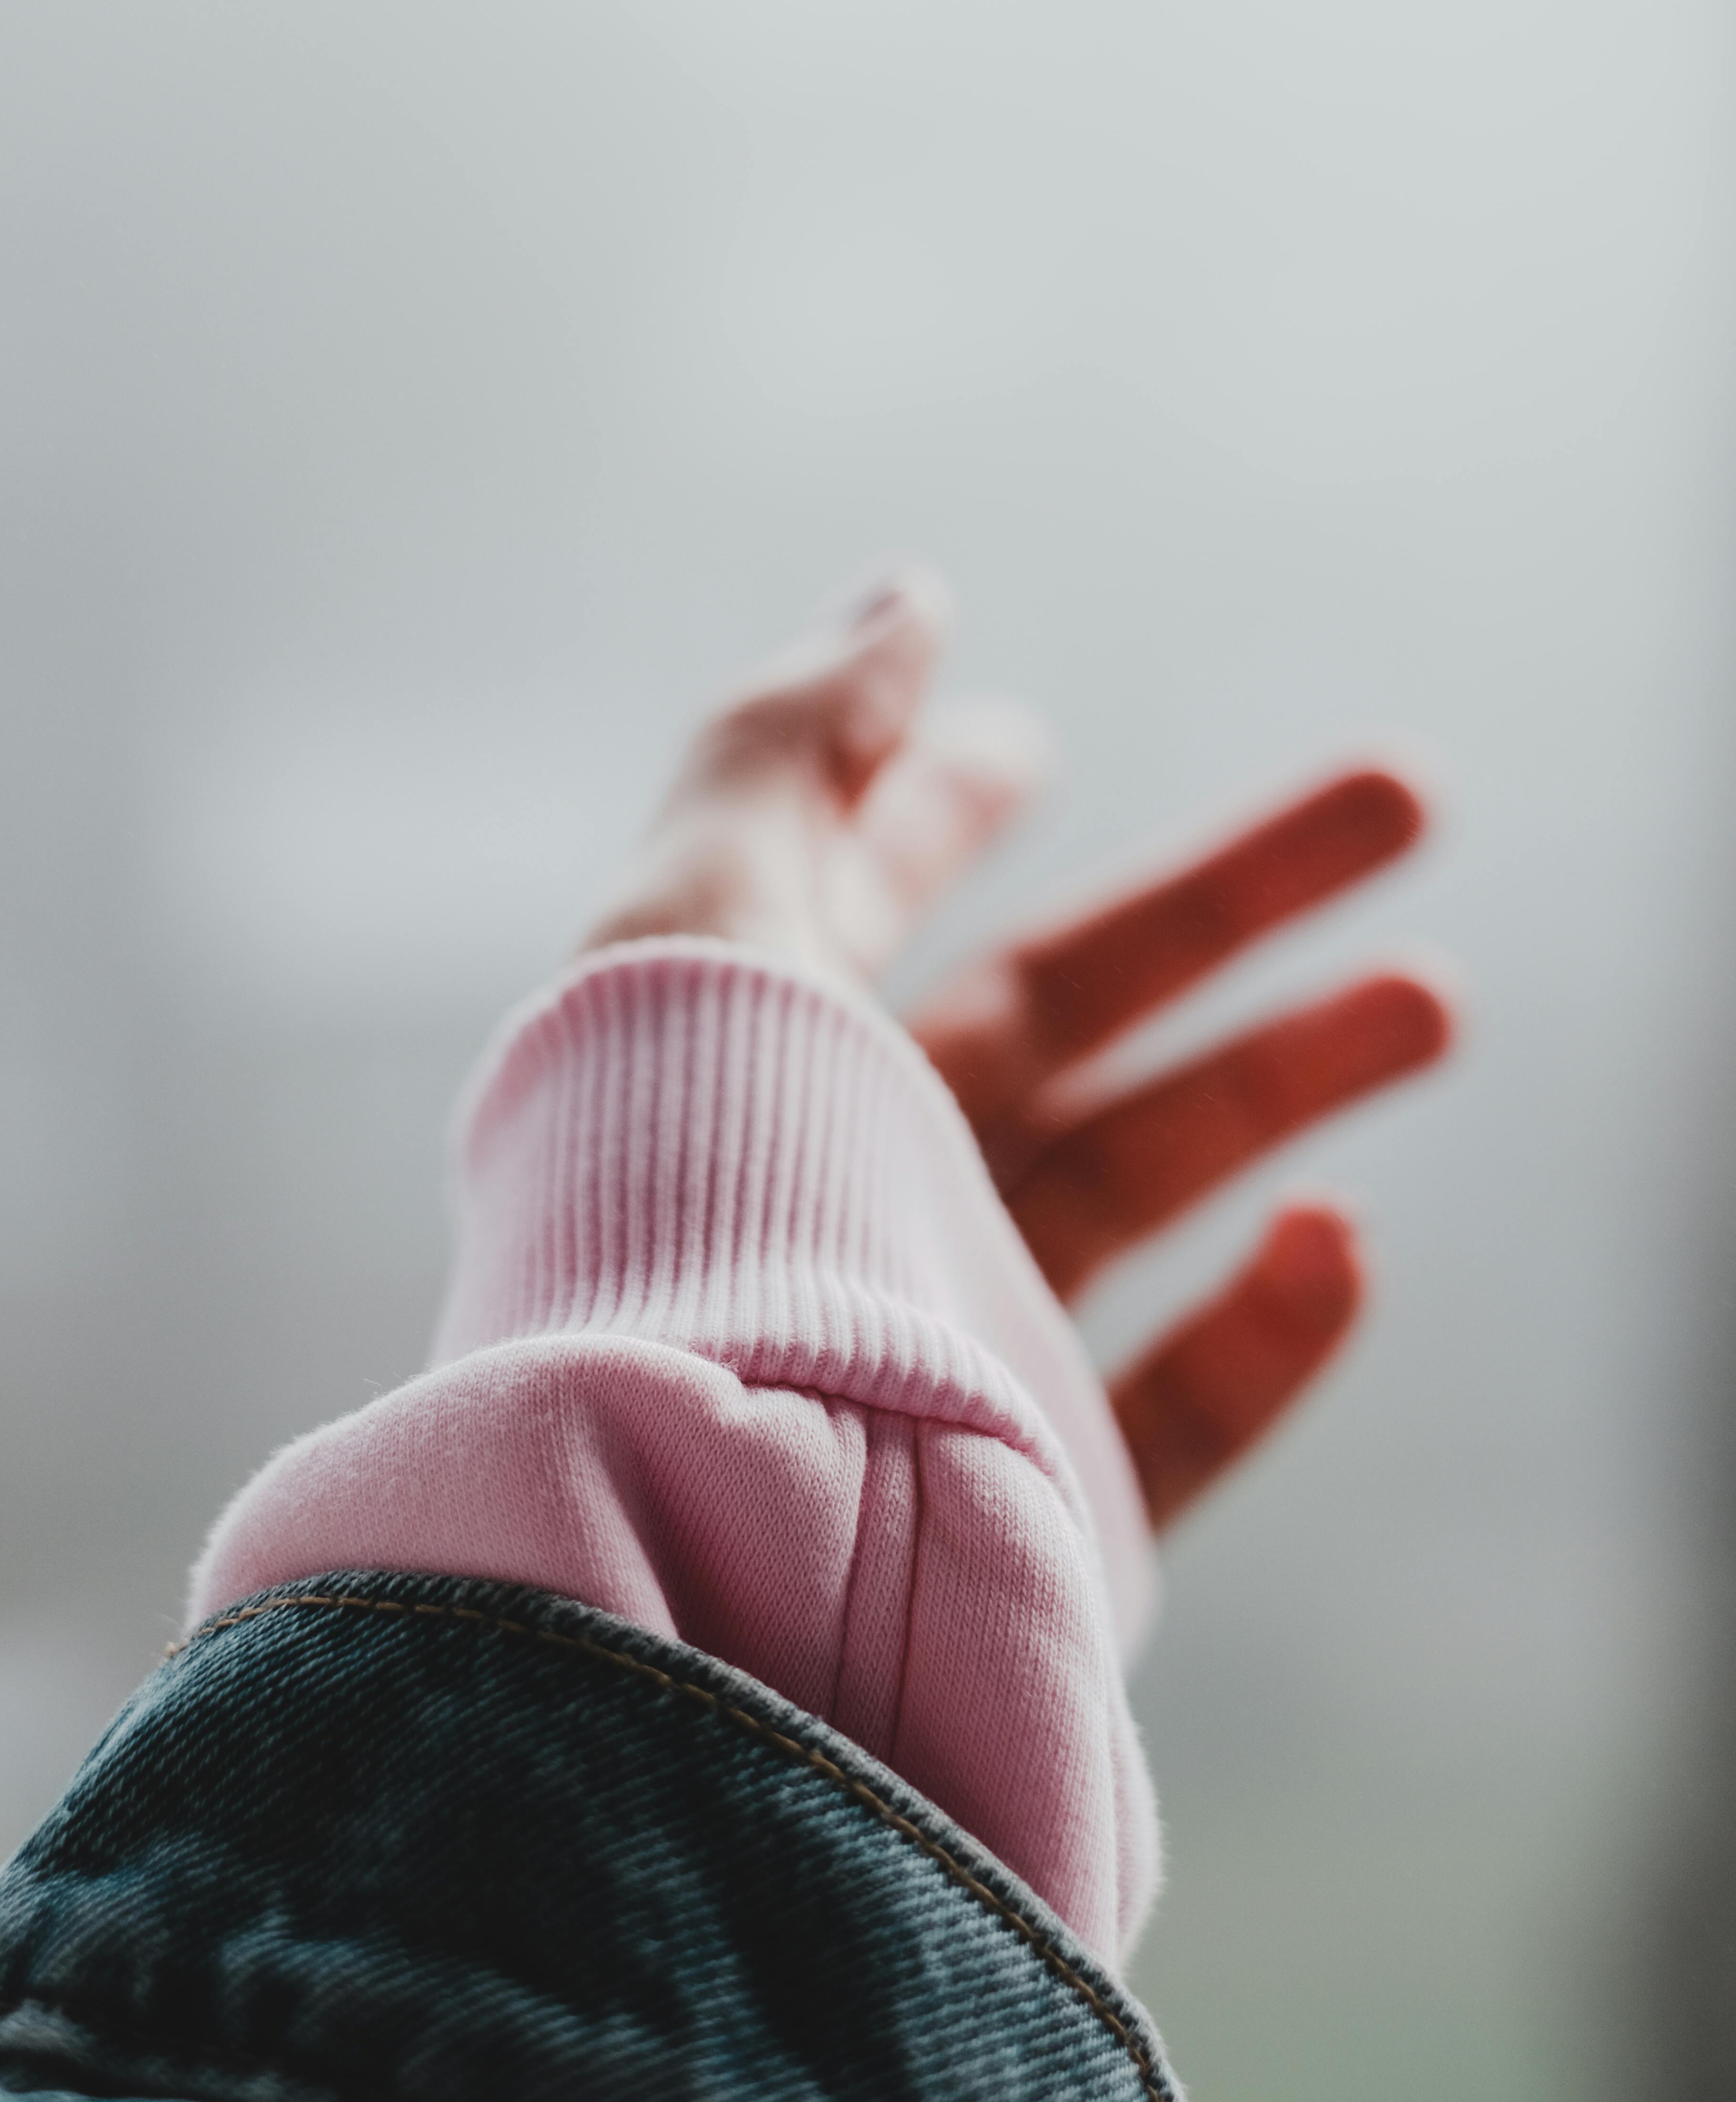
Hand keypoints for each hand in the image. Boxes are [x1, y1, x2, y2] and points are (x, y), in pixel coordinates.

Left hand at [583, 568, 1454, 1530]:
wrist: (683, 1495)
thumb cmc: (670, 1183)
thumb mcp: (701, 915)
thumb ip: (791, 745)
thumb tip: (906, 601)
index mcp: (755, 1053)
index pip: (866, 891)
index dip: (938, 802)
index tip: (1027, 735)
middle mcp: (846, 1185)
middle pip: (1064, 1015)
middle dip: (1229, 901)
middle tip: (1405, 795)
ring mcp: (943, 1344)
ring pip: (1146, 1186)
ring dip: (1287, 1079)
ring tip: (1431, 998)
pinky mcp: (1024, 1500)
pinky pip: (1178, 1410)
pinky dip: (1273, 1327)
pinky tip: (1339, 1238)